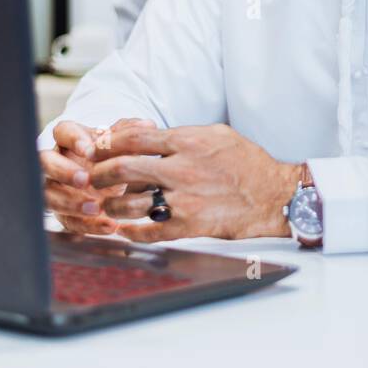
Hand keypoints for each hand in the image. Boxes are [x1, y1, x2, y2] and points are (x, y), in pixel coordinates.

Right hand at [40, 118, 155, 235]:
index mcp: (71, 140)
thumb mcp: (126, 144)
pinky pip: (68, 221)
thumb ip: (133, 134)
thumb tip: (146, 125)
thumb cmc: (118, 158)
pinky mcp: (64, 214)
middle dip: (63, 172)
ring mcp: (57, 189)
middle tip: (86, 180)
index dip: (73, 139)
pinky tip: (108, 225)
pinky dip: (88, 225)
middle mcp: (58, 163)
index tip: (90, 150)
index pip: (63, 132)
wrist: (122, 185)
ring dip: (70, 203)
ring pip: (48, 195)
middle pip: (46, 163)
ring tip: (97, 208)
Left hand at [89, 122, 300, 242]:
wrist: (274, 195)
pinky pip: (148, 231)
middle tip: (93, 177)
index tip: (97, 148)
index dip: (109, 142)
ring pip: (130, 203)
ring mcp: (184, 200)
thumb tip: (149, 134)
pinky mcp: (189, 226)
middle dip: (100, 173)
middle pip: (124, 169)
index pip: (134, 137)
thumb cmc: (247, 163)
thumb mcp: (217, 135)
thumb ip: (183, 134)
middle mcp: (182, 169)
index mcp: (188, 142)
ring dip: (112, 205)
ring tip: (107, 205)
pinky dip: (131, 232)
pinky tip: (125, 230)